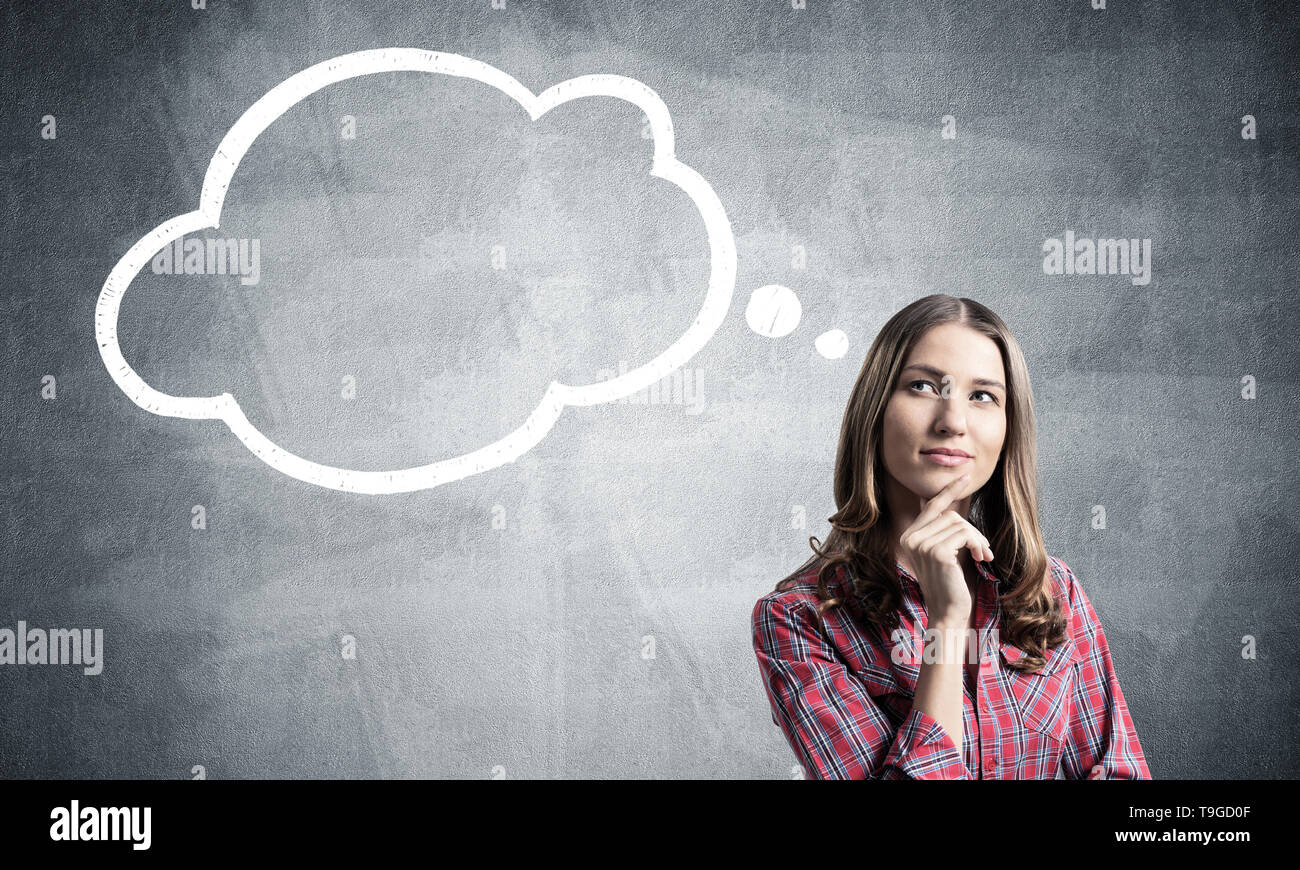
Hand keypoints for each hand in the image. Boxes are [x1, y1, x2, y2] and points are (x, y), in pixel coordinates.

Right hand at [897, 472, 992, 625]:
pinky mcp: (937, 552)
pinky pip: (965, 534)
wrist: (948, 612)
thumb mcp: (942, 553)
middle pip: (951, 515)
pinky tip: (981, 558)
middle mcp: (911, 538)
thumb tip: (941, 504)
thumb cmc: (949, 584)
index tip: (965, 476)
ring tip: (982, 555)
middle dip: (972, 530)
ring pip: (960, 524)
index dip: (949, 490)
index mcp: (909, 536)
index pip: (931, 505)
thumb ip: (941, 530)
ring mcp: (922, 544)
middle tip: (983, 549)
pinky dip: (978, 544)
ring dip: (978, 539)